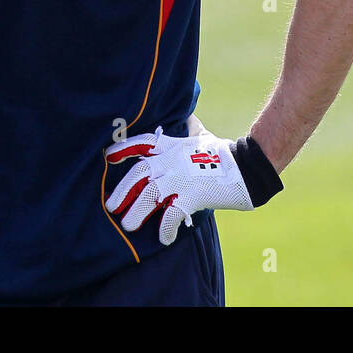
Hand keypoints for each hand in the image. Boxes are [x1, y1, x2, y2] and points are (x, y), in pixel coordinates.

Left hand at [105, 125, 252, 244]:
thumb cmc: (222, 151)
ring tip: (128, 225)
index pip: (141, 144)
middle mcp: (170, 162)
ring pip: (149, 195)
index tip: (107, 156)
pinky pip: (172, 214)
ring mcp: (180, 179)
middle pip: (138, 175)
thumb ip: (188, 126)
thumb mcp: (201, 134)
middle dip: (122, 190)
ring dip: (136, 211)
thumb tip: (184, 113)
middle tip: (111, 206)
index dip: (123, 149)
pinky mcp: (192, 196)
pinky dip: (166, 228)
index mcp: (171, 147)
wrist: (246, 166)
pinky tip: (163, 239)